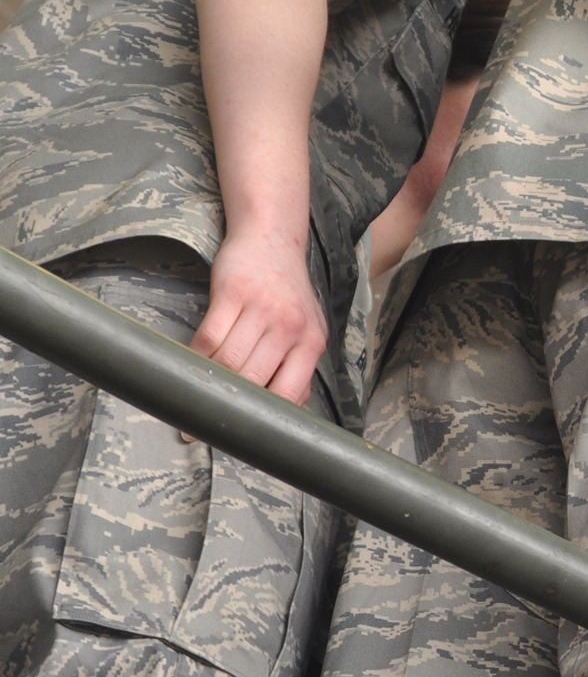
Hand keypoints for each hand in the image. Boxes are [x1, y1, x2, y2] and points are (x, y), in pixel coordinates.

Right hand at [189, 227, 326, 408]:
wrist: (272, 239)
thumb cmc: (287, 292)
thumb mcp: (307, 327)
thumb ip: (298, 367)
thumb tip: (286, 411)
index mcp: (312, 342)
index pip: (288, 393)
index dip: (261, 419)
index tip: (239, 437)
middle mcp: (291, 326)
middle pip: (251, 380)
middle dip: (225, 407)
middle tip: (200, 426)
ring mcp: (262, 308)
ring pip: (227, 362)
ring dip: (204, 385)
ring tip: (188, 402)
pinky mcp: (233, 293)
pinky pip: (208, 337)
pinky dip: (193, 358)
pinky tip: (187, 368)